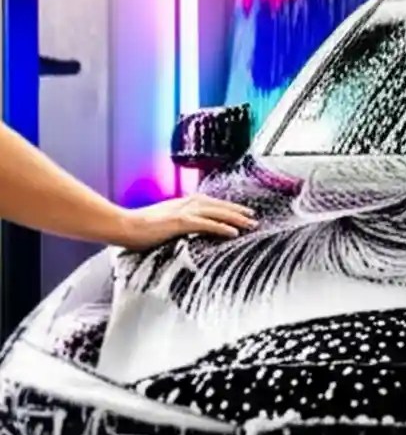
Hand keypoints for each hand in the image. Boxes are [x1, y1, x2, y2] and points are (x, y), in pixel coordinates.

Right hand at [111, 194, 257, 250]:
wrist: (122, 226)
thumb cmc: (139, 228)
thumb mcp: (163, 221)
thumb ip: (178, 222)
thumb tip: (188, 229)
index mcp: (182, 203)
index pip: (211, 202)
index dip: (227, 206)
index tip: (242, 211)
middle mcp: (185, 203)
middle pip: (218, 205)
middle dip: (237, 210)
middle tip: (254, 216)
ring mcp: (183, 211)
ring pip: (216, 212)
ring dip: (236, 217)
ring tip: (251, 224)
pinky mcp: (180, 222)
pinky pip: (206, 224)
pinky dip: (221, 227)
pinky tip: (234, 232)